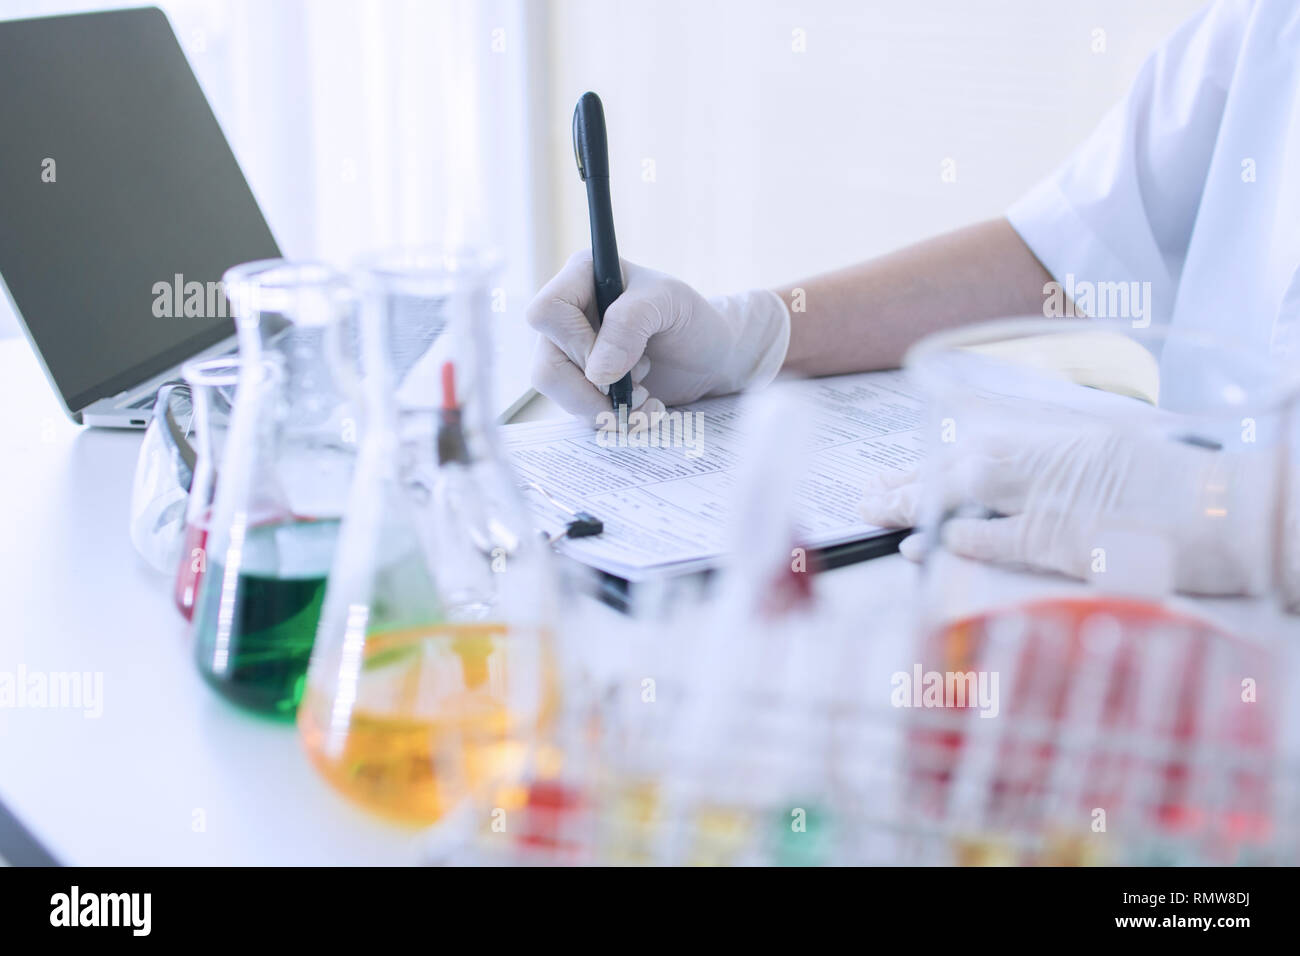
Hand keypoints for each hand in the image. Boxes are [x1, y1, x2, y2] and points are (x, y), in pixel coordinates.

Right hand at [525, 251, 789, 422]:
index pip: (547, 313)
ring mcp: (569, 353)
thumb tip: (596, 372)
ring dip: (605, 407)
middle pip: (546, 364)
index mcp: (581, 277)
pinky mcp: (580, 385)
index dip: (577, 344)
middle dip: (593, 389)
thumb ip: (631, 324)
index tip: (618, 363)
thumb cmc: (690, 318)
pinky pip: (578, 413)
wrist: (710, 356)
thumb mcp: (670, 303)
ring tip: (646, 398)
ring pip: (557, 393)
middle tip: (638, 391)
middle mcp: (567, 315)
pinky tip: (645, 408)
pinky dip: (614, 419)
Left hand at [859, 425, 1270, 596]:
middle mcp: (1059, 462)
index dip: (936, 462)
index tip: (901, 472)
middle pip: (967, 462)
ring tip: (879, 511)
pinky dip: (966, 540)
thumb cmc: (1190, 494)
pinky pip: (1005, 539)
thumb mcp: (1120, 464)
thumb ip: (1066, 471)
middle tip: (870, 494)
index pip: (985, 446)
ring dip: (921, 501)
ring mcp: (1064, 499)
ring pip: (973, 491)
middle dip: (913, 479)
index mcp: (1070, 441)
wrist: (1242, 513)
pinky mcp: (1073, 540)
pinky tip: (931, 544)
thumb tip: (1018, 491)